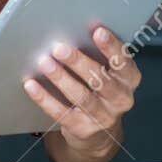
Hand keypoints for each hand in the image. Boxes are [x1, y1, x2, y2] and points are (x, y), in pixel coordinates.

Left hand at [24, 25, 140, 161]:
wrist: (99, 133)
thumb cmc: (100, 91)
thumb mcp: (107, 72)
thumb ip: (97, 55)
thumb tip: (72, 29)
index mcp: (129, 79)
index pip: (124, 62)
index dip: (111, 46)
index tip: (97, 31)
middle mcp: (121, 99)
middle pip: (101, 79)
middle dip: (79, 62)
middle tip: (59, 48)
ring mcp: (103, 117)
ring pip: (82, 96)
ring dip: (61, 78)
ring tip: (44, 62)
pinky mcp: (83, 129)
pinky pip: (62, 113)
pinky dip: (45, 98)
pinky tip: (32, 85)